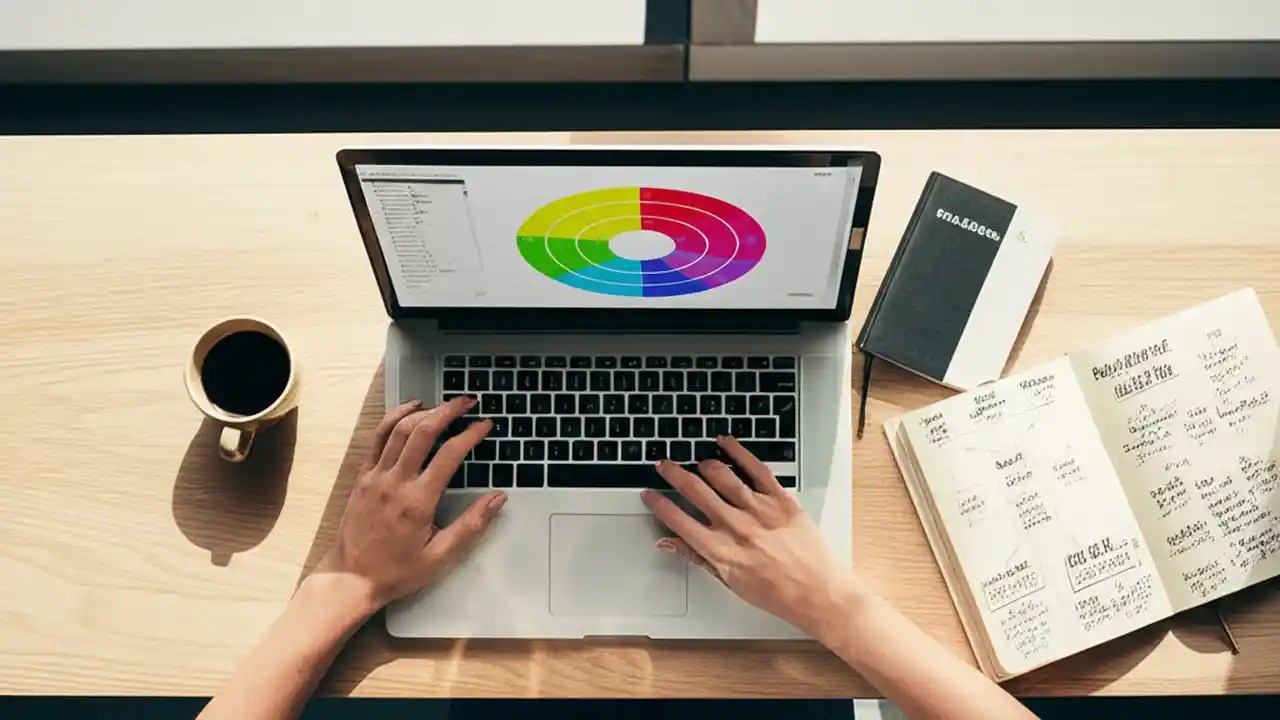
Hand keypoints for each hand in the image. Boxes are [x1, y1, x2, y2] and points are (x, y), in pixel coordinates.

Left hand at [314, 397, 505, 614]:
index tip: (485, 424)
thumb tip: (498, 499)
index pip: (449, 455)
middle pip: (423, 431)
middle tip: (469, 401)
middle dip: (448, 411)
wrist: (350, 578)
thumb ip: (470, 525)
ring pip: (399, 429)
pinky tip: (410, 410)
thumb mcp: (440, 556)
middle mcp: (395, 482)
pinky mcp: (363, 476)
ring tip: (443, 404)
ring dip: (423, 411)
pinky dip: (394, 418)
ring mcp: (375, 476)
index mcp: (418, 501)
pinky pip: (378, 437)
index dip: (470, 434)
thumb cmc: (397, 571)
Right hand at [641, 436, 859, 638]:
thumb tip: (669, 543)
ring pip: (722, 476)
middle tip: (663, 466)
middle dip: (673, 475)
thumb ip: (697, 558)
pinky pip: (756, 469)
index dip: (660, 504)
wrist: (818, 592)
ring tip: (694, 461)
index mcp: (721, 551)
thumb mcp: (730, 582)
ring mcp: (760, 510)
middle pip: (696, 491)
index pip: (680, 521)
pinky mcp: (781, 500)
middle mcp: (737, 527)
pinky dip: (738, 452)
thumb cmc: (778, 593)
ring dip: (703, 464)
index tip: (649, 494)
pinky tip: (726, 443)